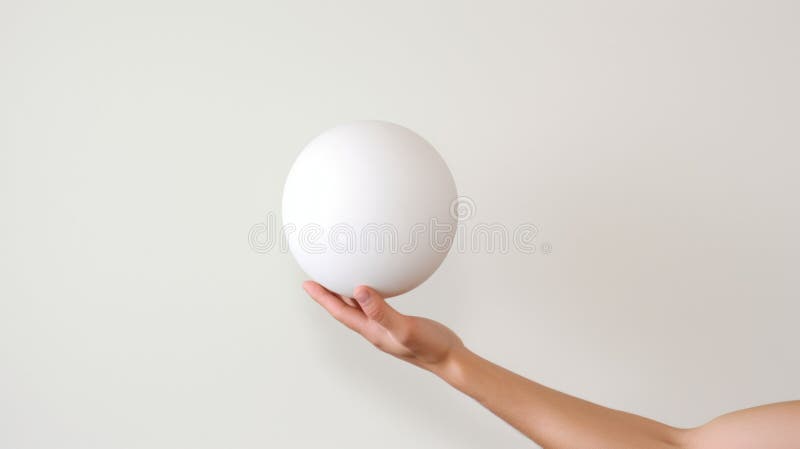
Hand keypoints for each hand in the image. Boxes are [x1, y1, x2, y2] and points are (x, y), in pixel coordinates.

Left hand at [303, 281, 463, 372]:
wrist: (450, 359)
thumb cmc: (430, 347)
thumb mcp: (405, 327)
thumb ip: (382, 311)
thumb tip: (359, 291)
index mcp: (372, 331)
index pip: (340, 312)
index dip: (323, 298)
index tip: (307, 284)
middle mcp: (375, 329)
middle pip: (345, 310)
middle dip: (328, 295)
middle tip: (315, 279)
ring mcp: (386, 327)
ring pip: (359, 308)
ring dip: (346, 295)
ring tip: (338, 279)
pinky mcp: (398, 323)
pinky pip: (377, 305)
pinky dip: (370, 294)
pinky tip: (376, 285)